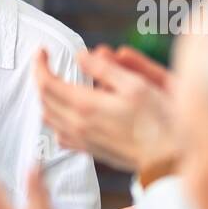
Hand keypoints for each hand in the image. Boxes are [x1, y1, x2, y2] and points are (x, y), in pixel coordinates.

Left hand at [34, 46, 177, 172]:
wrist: (167, 158)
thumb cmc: (158, 120)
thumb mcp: (136, 85)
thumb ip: (104, 69)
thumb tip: (81, 56)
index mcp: (86, 105)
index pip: (47, 83)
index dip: (40, 64)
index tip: (42, 51)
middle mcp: (77, 124)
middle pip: (43, 99)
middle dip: (40, 78)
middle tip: (47, 63)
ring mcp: (81, 139)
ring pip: (48, 117)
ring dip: (46, 98)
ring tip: (55, 83)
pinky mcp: (88, 150)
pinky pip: (60, 134)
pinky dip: (56, 120)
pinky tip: (66, 112)